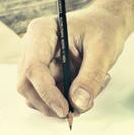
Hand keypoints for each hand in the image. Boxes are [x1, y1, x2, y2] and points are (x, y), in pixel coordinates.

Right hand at [17, 1, 125, 117]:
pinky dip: (68, 102)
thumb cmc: (103, 29)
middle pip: (27, 86)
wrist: (106, 25)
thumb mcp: (103, 50)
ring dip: (63, 104)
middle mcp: (32, 48)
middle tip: (80, 107)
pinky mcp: (44, 76)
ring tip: (92, 89)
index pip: (33, 68)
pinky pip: (49, 98)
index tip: (64, 109)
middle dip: (52, 104)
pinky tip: (86, 88)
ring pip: (37, 97)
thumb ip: (90, 77)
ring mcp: (36, 64)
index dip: (46, 93)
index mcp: (41, 33)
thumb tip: (78, 104)